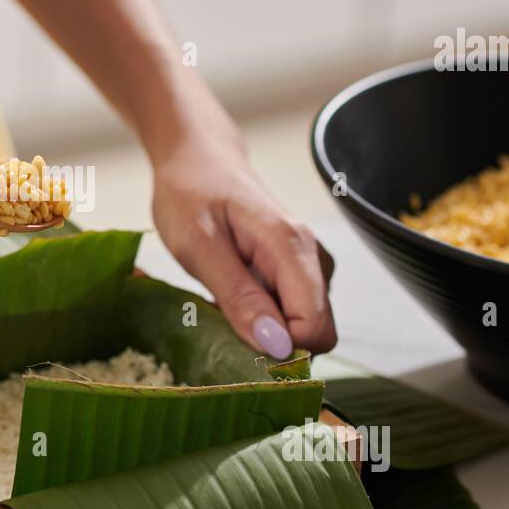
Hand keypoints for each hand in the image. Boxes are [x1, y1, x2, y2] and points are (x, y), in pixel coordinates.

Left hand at [151, 133, 336, 359]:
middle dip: (276, 344)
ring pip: (305, 325)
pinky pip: (293, 312)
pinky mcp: (298, 270)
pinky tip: (232, 296)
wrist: (197, 158)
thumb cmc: (189, 194)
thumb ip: (238, 296)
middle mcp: (312, 257)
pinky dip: (264, 316)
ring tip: (222, 302)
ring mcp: (308, 263)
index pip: (315, 326)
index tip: (238, 343)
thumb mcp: (198, 246)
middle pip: (318, 331)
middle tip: (224, 324)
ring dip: (266, 330)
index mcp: (291, 247)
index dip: (281, 349)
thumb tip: (276, 346)